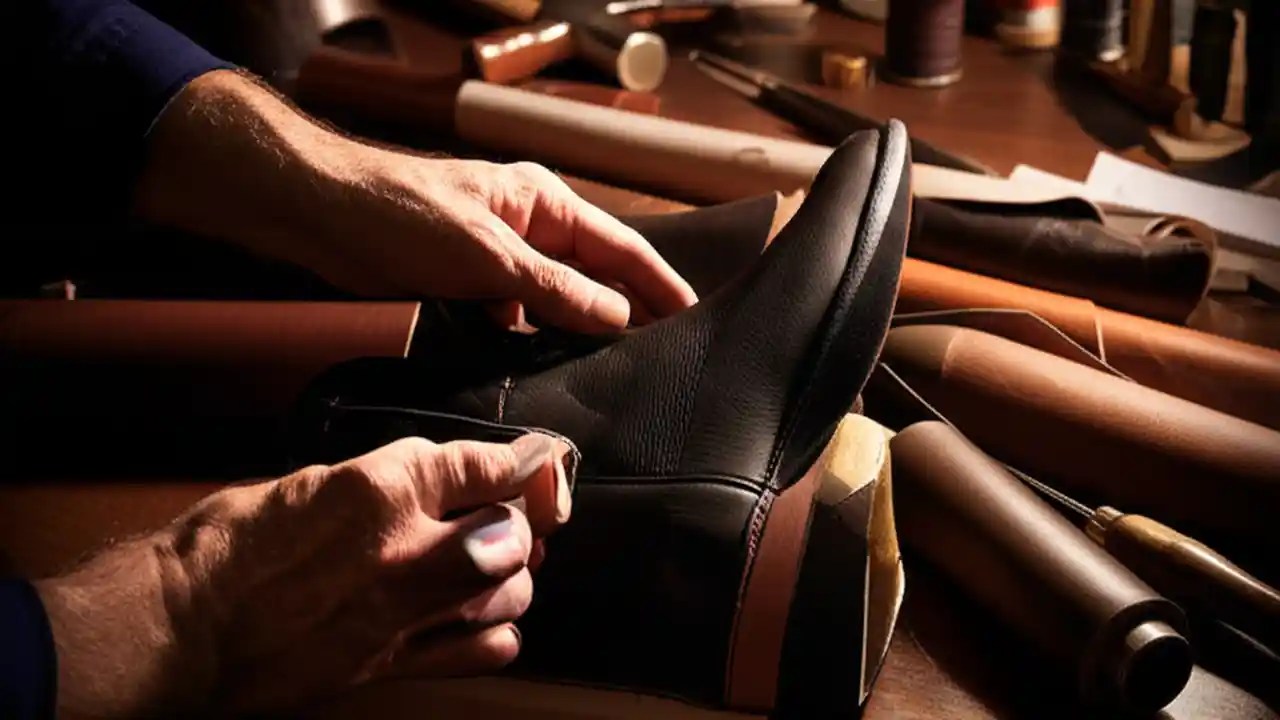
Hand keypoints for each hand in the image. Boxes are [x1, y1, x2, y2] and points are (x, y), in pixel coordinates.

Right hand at [34, 433, 571, 716]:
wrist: (177, 630)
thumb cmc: (222, 551)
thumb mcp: (306, 483)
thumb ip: (382, 483)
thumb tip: (430, 482)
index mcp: (380, 489)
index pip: (485, 466)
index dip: (520, 462)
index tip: (535, 461)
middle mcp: (406, 550)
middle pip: (512, 532)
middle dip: (517, 521)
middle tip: (506, 517)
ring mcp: (404, 612)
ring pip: (508, 592)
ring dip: (510, 576)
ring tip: (493, 566)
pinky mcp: (392, 662)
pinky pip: (482, 651)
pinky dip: (494, 633)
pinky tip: (478, 618)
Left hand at [133, 69, 696, 333]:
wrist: (321, 216)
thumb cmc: (402, 215)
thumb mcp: (489, 256)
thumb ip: (556, 289)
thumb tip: (618, 317)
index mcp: (544, 203)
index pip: (621, 247)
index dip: (659, 284)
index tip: (692, 318)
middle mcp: (529, 227)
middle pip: (593, 275)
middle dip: (625, 313)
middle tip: (661, 359)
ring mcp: (499, 256)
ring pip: (555, 300)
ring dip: (576, 332)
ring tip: (608, 375)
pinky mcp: (468, 283)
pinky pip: (515, 316)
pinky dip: (528, 341)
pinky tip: (538, 371)